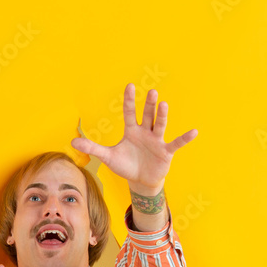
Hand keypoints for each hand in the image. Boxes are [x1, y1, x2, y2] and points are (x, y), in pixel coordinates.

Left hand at [70, 83, 197, 190]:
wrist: (141, 180)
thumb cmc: (126, 165)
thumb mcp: (108, 157)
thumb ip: (92, 148)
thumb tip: (72, 142)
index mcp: (131, 131)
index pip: (129, 112)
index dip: (129, 100)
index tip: (130, 85)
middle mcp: (145, 132)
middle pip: (147, 115)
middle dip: (148, 105)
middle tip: (151, 92)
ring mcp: (156, 141)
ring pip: (159, 125)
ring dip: (161, 116)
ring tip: (163, 104)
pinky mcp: (166, 152)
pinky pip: (176, 143)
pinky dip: (185, 138)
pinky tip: (194, 132)